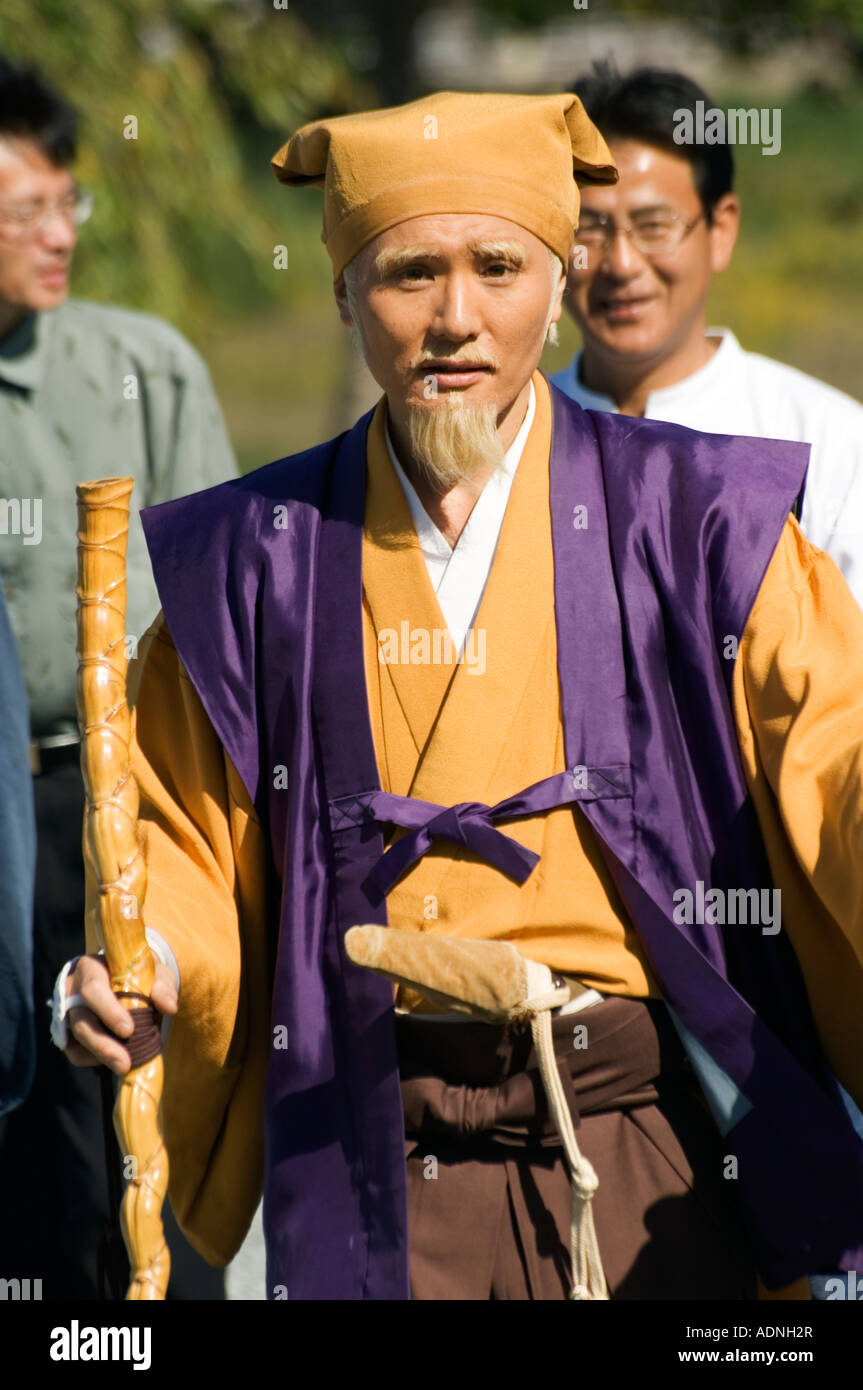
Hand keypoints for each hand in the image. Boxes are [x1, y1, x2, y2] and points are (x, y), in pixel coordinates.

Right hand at [64, 954, 178, 1074]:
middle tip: (125, 1063)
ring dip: (101, 1055)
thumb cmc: (138, 975)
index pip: (93, 988)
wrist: (126, 980)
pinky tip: (111, 1059)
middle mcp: (72, 989)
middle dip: (103, 1044)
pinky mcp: (66, 1031)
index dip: (108, 1011)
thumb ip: (163, 985)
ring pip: (77, 1037)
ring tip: (124, 1066)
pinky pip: (74, 1051)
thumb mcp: (154, 973)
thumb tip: (169, 1006)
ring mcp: (67, 1011)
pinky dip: (92, 1059)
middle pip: (81, 1019)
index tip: (129, 1030)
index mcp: (91, 968)